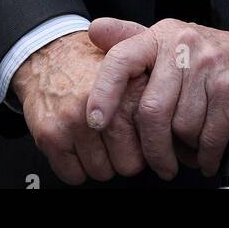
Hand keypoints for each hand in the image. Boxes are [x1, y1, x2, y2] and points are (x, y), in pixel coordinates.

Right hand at [12, 30, 147, 184]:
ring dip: (99, 162)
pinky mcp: (52, 134)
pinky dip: (75, 168)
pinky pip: (73, 175)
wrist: (51, 52)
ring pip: (101, 173)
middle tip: (114, 138)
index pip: (152, 143)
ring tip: (94, 136)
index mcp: (131, 89)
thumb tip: (178, 134)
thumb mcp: (133, 68)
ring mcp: (76, 120)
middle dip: (123, 157)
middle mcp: (105, 104)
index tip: (142, 140)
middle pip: (129, 165)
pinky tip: (76, 143)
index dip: (148, 146)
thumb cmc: (94, 64)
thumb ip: (158, 94)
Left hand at [84, 17, 228, 179]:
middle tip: (159, 165)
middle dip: (153, 148)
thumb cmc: (213, 58)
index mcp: (162, 35)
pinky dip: (205, 156)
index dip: (103, 92)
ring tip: (192, 148)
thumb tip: (94, 30)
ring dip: (185, 150)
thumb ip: (132, 39)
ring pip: (181, 127)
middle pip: (151, 110)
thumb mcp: (171, 42)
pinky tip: (207, 155)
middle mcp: (183, 46)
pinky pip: (208, 137)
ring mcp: (208, 66)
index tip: (95, 121)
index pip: (121, 58)